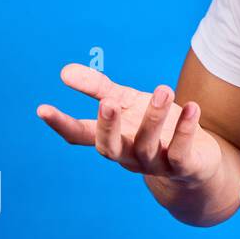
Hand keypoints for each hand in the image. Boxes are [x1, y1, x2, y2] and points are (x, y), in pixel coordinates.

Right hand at [36, 64, 221, 185]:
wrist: (197, 161)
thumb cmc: (156, 127)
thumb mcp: (127, 104)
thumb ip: (99, 89)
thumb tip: (64, 71)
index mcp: (112, 139)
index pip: (80, 135)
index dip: (61, 124)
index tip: (42, 108)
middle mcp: (128, 155)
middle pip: (109, 148)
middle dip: (107, 127)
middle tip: (108, 102)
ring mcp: (155, 164)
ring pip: (147, 145)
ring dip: (153, 117)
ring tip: (162, 90)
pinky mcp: (183, 167)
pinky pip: (181, 151)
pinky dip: (185, 130)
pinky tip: (192, 107)